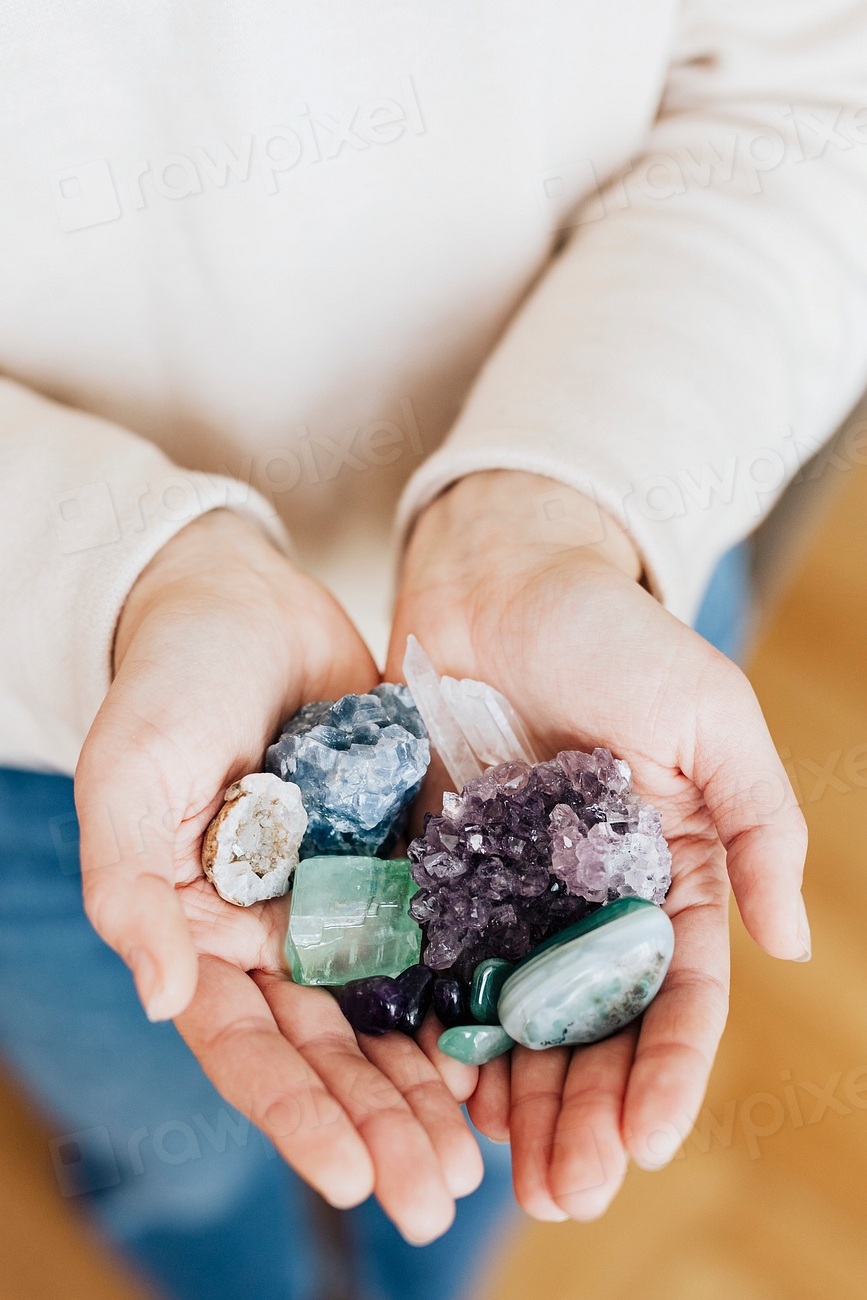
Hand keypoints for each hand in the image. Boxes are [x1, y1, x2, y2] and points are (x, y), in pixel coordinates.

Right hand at [75, 509, 481, 1241]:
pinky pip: (444, 930)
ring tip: (483, 1154)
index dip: (298, 1111)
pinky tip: (516, 1039)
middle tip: (439, 1193)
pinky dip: (474, 988)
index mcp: (203, 936)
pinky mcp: (404, 852)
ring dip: (434, 1081)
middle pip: (332, 1048)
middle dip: (382, 1122)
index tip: (355, 1173)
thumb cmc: (166, 686)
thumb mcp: (129, 777)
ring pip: (394, 1008)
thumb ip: (132, 887)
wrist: (240, 602)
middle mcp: (278, 935)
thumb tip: (164, 1000)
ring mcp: (346, 897)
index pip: (249, 1046)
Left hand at [387, 470, 808, 1220]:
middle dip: (587, 1112)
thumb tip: (794, 942)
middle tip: (566, 1194)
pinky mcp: (439, 867)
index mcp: (667, 868)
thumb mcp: (710, 714)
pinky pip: (440, 964)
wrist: (496, 575)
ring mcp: (510, 889)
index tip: (647, 1141)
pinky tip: (437, 1091)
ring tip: (506, 1174)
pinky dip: (442, 1031)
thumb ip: (759, 823)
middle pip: (593, 1028)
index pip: (676, 993)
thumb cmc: (613, 630)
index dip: (669, 1071)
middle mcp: (589, 895)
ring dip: (519, 1099)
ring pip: (518, 1017)